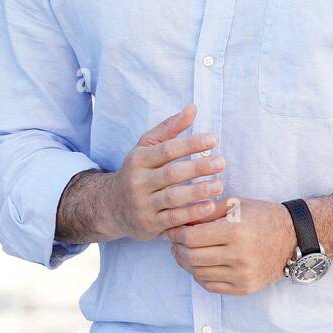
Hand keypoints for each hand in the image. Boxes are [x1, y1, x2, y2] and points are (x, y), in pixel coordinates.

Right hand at [103, 103, 227, 240]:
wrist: (111, 206)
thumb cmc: (137, 170)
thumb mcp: (147, 146)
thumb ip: (170, 128)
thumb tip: (192, 108)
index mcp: (139, 159)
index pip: (166, 149)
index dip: (190, 144)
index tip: (212, 140)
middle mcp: (138, 181)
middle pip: (171, 173)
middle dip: (198, 168)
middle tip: (222, 162)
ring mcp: (143, 204)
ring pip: (173, 198)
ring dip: (198, 192)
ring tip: (219, 185)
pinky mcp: (149, 225)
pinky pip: (173, 219)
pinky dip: (192, 214)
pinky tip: (209, 207)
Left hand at [165, 197, 297, 295]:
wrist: (293, 237)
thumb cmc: (262, 216)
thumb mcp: (236, 204)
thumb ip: (207, 210)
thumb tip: (179, 218)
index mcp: (235, 231)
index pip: (192, 237)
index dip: (176, 234)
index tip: (171, 229)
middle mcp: (238, 256)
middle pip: (192, 257)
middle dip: (177, 249)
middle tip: (174, 242)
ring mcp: (242, 275)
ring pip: (199, 274)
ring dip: (185, 263)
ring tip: (183, 252)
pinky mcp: (244, 288)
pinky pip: (211, 286)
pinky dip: (199, 276)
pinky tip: (199, 264)